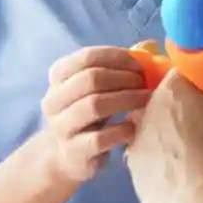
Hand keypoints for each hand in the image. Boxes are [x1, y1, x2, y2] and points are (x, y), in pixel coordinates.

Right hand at [40, 46, 150, 183]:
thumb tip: (149, 46)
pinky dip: (121, 130)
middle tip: (144, 83)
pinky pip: (100, 138)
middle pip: (91, 79)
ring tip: (145, 99)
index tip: (140, 65)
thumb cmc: (86, 114)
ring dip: (126, 99)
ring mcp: (61, 127)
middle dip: (124, 78)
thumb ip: (116, 67)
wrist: (64, 157)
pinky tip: (133, 127)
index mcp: (58, 76)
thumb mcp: (94, 89)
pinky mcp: (73, 152)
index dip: (117, 57)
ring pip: (94, 105)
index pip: (86, 57)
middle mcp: (53, 100)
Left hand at [126, 51, 202, 202]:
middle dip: (196, 106)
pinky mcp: (136, 171)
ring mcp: (137, 142)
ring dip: (182, 132)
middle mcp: (147, 110)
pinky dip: (172, 159)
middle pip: (175, 98)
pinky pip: (157, 155)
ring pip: (164, 127)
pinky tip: (192, 172)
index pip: (190, 69)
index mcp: (172, 88)